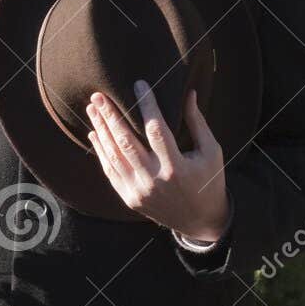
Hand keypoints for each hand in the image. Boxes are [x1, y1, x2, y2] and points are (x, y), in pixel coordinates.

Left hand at [85, 80, 229, 240]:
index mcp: (177, 167)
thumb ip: (198, 123)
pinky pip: (110, 171)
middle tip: (99, 95)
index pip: (157, 130)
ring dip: (101, 130)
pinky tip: (95, 133)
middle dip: (111, 116)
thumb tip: (190, 93)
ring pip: (114, 155)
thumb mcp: (211, 152)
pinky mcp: (129, 197)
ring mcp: (138, 190)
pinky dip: (101, 151)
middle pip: (126, 142)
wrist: (199, 221)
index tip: (139, 85)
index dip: (147, 105)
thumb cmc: (209, 181)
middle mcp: (154, 180)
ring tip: (93, 109)